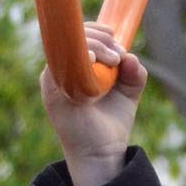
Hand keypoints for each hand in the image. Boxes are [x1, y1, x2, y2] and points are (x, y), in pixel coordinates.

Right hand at [40, 21, 146, 185]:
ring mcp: (53, 80)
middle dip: (100, 38)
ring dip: (92, 46)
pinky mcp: (51, 91)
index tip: (116, 38)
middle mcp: (60, 70)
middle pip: (71, 37)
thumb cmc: (111, 125)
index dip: (97, 31)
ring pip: (66, 48)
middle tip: (118, 55)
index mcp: (74, 67)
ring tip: (113, 60)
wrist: (102, 154)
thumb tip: (132, 57)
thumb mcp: (128, 94)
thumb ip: (134, 74)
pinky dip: (76, 59)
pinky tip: (91, 58)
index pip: (78, 36)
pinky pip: (58, 67)